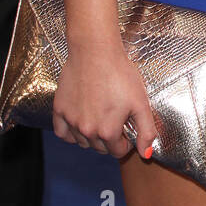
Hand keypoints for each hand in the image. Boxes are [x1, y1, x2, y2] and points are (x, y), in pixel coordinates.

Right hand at [53, 41, 156, 159]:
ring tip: (100, 116)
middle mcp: (87, 131)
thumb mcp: (141, 102)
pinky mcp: (59, 110)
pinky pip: (62, 133)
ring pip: (82, 142)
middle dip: (110, 139)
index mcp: (108, 131)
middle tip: (115, 119)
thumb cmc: (120, 73)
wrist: (95, 51)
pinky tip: (80, 122)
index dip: (125, 141)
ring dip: (92, 136)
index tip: (127, 128)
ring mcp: (71, 121)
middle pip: (100, 148)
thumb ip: (146, 130)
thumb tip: (146, 154)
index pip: (118, 151)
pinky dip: (70, 133)